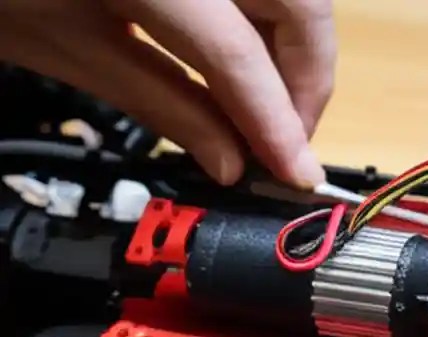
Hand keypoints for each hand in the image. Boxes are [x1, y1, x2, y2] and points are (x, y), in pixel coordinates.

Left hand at [0, 0, 334, 187]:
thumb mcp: (64, 46)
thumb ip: (162, 102)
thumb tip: (231, 159)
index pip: (241, 56)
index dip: (280, 123)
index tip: (295, 174)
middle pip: (300, 6)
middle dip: (307, 81)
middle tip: (286, 143)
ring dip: (293, 51)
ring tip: (269, 110)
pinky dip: (262, 25)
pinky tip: (245, 65)